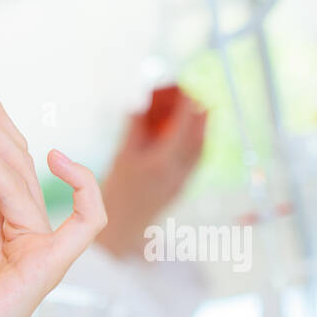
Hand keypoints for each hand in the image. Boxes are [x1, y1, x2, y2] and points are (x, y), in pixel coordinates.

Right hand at [96, 88, 206, 258]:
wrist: (121, 232)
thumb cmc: (116, 196)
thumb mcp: (121, 157)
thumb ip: (134, 129)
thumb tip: (139, 104)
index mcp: (164, 161)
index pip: (185, 122)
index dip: (186, 100)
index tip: (183, 84)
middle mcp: (180, 170)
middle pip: (198, 131)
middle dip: (194, 108)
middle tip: (185, 92)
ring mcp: (184, 178)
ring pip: (201, 143)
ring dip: (197, 122)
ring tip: (188, 107)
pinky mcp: (183, 184)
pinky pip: (196, 155)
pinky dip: (194, 138)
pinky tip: (185, 132)